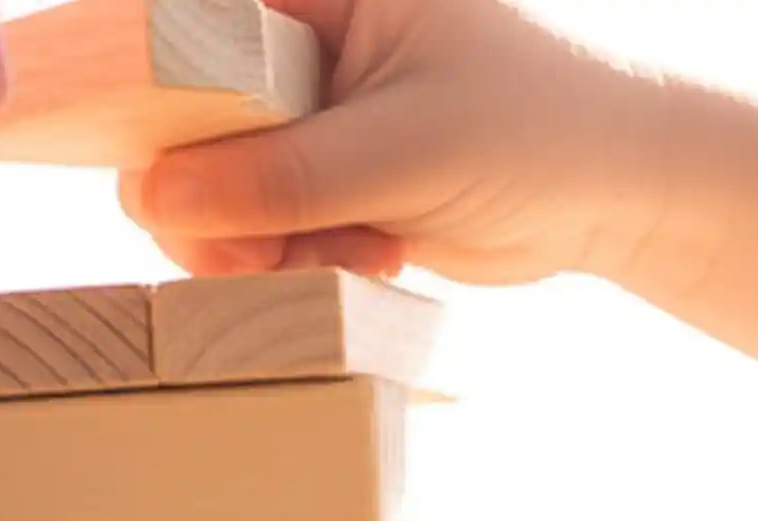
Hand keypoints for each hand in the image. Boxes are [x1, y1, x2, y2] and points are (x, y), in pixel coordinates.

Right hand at [119, 0, 662, 284]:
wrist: (618, 192)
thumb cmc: (541, 129)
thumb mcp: (408, 147)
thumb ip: (282, 174)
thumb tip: (151, 197)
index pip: (188, 20)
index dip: (142, 79)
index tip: (139, 156)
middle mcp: (300, 43)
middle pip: (183, 114)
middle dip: (207, 197)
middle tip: (247, 252)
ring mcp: (306, 113)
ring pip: (213, 183)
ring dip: (257, 241)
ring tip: (348, 255)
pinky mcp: (319, 175)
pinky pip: (259, 224)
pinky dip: (295, 259)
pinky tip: (372, 258)